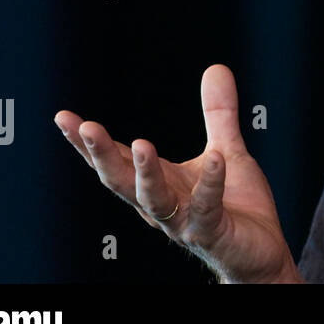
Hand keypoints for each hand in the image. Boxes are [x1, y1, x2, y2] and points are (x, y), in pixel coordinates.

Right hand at [54, 64, 299, 282]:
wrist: (260, 255)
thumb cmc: (237, 207)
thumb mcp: (225, 150)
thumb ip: (218, 113)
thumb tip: (216, 67)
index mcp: (159, 182)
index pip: (116, 159)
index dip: (89, 141)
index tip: (64, 117)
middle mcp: (163, 205)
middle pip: (121, 180)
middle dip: (101, 154)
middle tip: (85, 126)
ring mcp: (184, 222)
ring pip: (154, 199)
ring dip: (145, 172)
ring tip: (141, 144)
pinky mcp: (212, 233)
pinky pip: (206, 208)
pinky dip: (211, 183)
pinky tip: (217, 159)